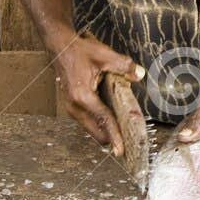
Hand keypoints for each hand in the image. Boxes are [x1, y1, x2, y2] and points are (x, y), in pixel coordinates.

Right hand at [48, 34, 139, 155]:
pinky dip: (100, 125)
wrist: (60, 48)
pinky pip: (88, 122)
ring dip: (106, 132)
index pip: (103, 120)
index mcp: (82, 96)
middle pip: (96, 131)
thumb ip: (123, 65)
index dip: (114, 135)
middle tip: (129, 144)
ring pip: (91, 129)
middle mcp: (74, 106)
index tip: (120, 150)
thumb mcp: (104, 54)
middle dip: (112, 138)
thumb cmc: (79, 51)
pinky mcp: (72, 107)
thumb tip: (139, 74)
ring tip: (123, 135)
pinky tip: (112, 122)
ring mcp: (71, 108)